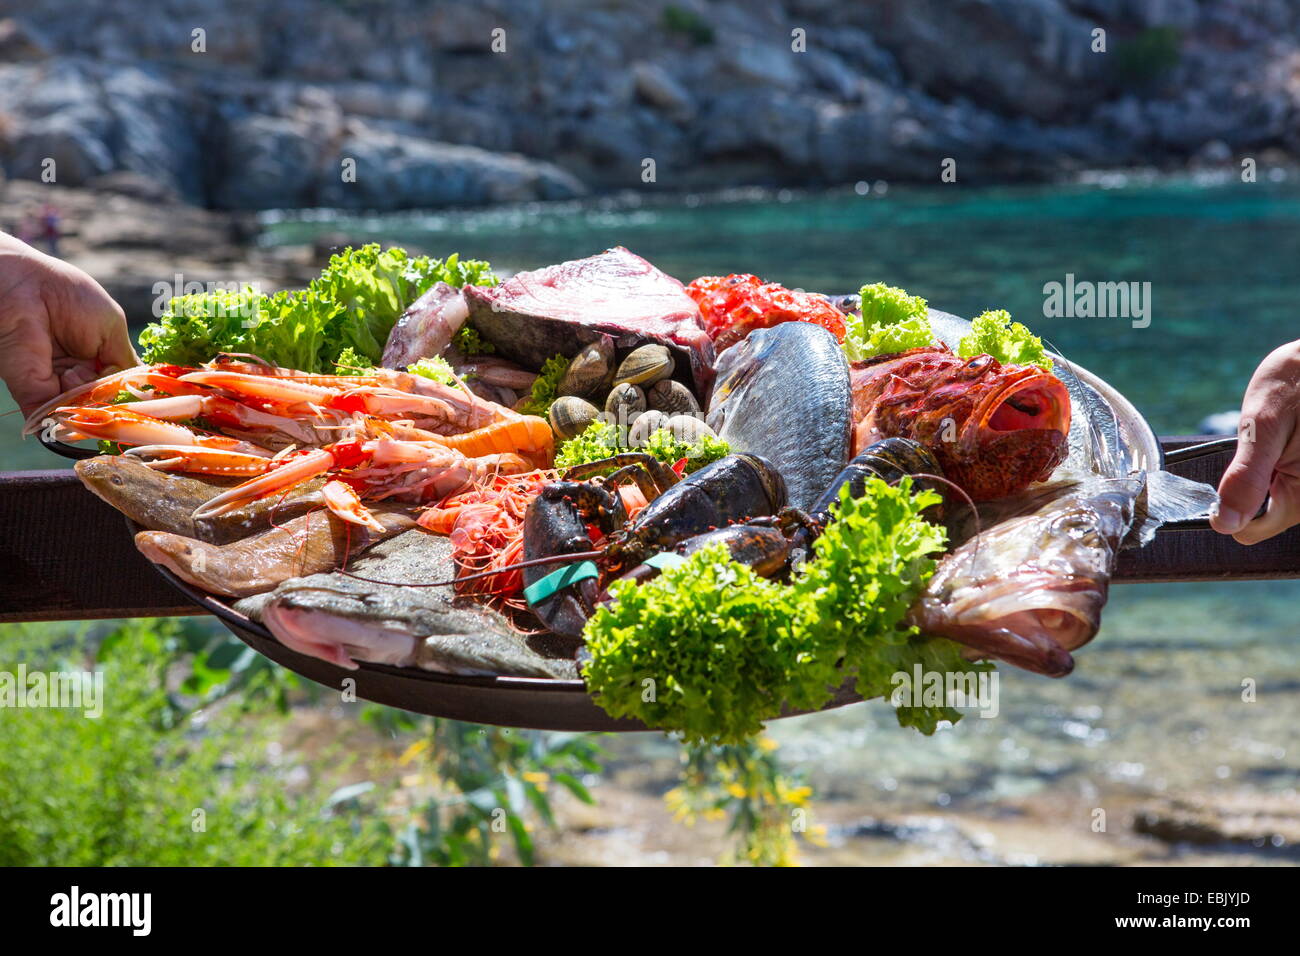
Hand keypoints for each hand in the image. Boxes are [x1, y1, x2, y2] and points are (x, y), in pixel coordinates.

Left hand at [0, 231, 136, 417]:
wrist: (23, 288)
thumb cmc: (69, 296)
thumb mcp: (111, 327)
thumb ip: (124, 363)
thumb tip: (135, 393)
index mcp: (98, 357)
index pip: (121, 385)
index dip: (130, 391)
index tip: (139, 393)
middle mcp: (78, 374)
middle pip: (105, 402)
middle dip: (110, 398)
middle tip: (103, 380)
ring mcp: (56, 386)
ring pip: (85, 412)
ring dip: (89, 403)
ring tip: (77, 376)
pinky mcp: (34, 394)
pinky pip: (56, 419)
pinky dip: (68, 420)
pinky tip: (73, 399)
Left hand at [1211, 340, 1299, 543]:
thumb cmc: (1297, 383)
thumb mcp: (1262, 427)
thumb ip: (1245, 478)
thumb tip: (1225, 524)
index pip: (1251, 531)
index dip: (1230, 508)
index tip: (1226, 479)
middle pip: (1267, 516)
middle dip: (1256, 485)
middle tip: (1265, 446)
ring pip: (1279, 497)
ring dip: (1270, 473)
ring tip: (1283, 437)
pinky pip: (1291, 480)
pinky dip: (1282, 465)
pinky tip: (1291, 437)